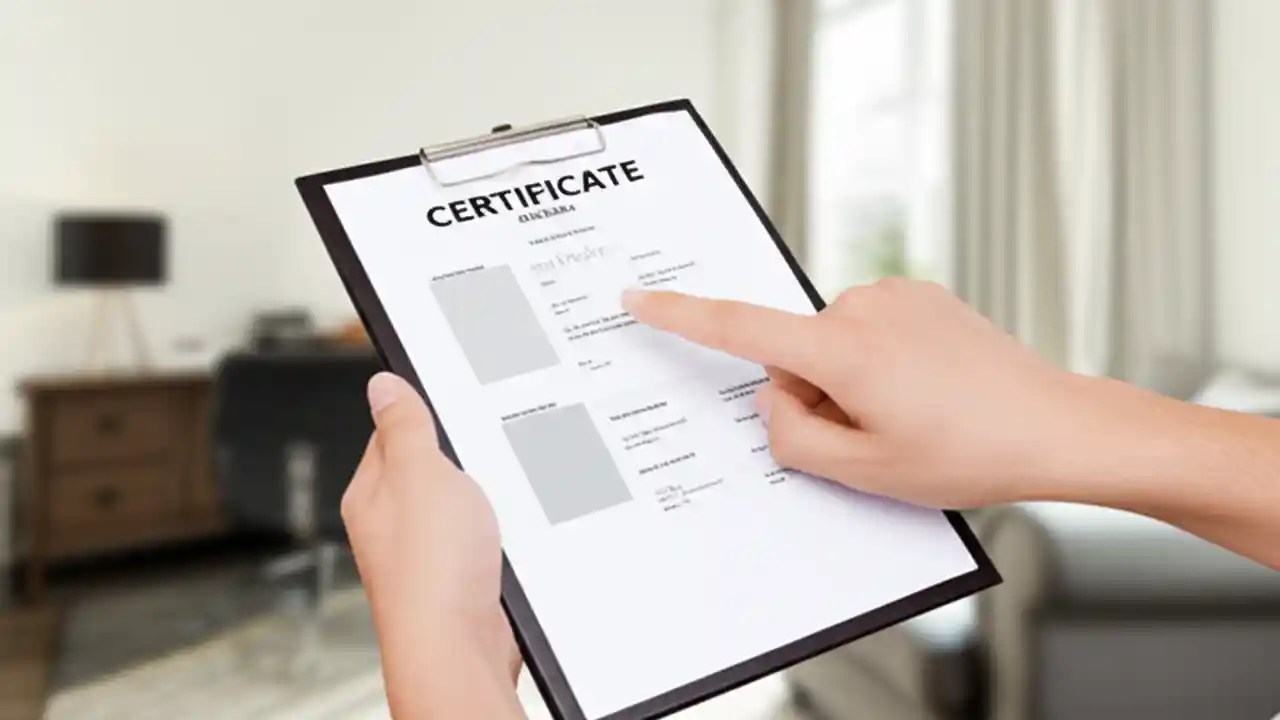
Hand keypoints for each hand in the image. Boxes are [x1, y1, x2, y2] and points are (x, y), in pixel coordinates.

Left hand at [344, 372, 523, 718]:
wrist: (458, 646)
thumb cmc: (429, 567)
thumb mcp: (419, 472)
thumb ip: (404, 426)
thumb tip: (383, 386)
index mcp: (372, 493)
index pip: (392, 433)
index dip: (424, 413)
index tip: (453, 399)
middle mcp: (393, 525)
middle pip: (431, 470)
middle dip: (463, 459)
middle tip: (485, 452)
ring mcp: (427, 555)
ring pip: (462, 506)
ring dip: (485, 499)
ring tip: (498, 497)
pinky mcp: (460, 579)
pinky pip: (483, 540)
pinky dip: (500, 531)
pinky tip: (510, 532)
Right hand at [624, 278, 1279, 567]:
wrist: (1057, 428)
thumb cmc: (971, 454)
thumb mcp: (863, 471)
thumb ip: (791, 436)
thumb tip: (772, 399)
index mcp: (844, 350)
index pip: (739, 327)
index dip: (681, 314)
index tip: (641, 297)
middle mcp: (866, 308)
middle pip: (794, 353)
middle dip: (815, 395)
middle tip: (875, 434)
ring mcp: (898, 297)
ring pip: (834, 345)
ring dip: (851, 381)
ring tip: (912, 416)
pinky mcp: (923, 296)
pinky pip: (870, 331)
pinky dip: (880, 363)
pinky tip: (926, 392)